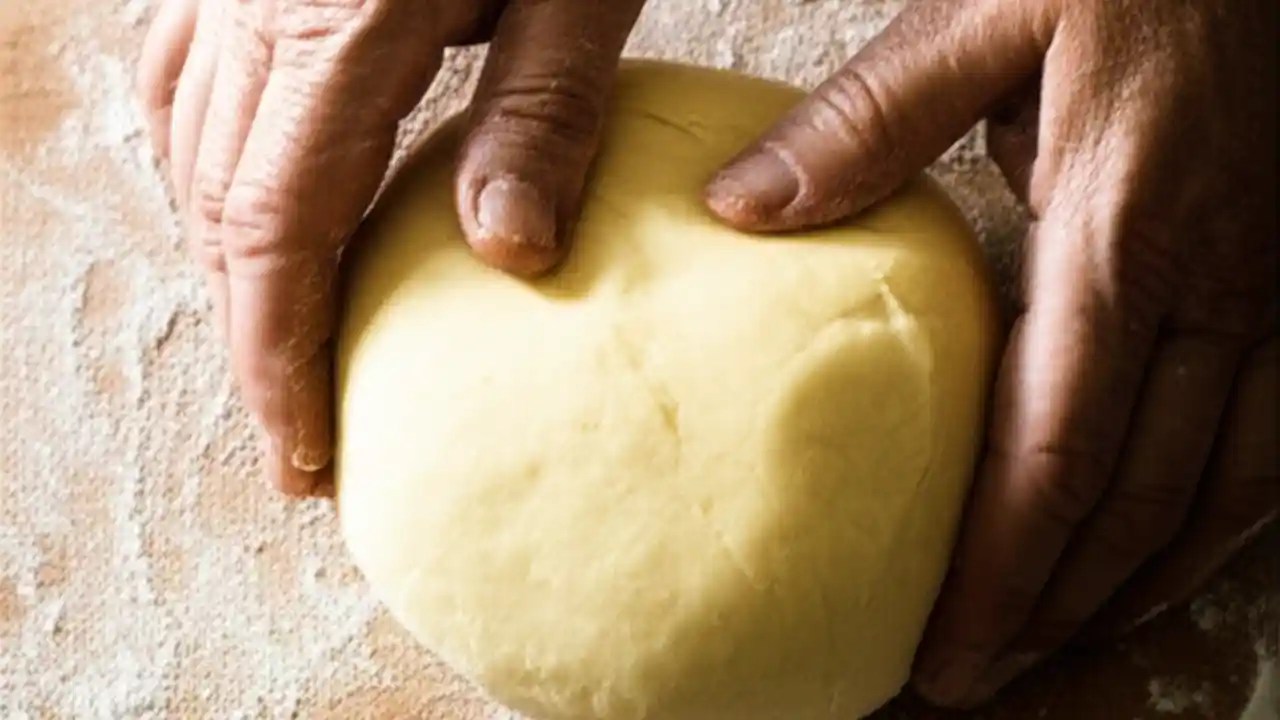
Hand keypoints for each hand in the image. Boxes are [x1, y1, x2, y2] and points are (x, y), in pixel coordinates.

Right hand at [137, 0, 642, 494]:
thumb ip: (543, 113)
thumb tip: (513, 253)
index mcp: (337, 25)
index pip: (279, 227)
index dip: (280, 357)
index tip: (306, 452)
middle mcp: (256, 11)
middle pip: (222, 213)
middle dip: (253, 345)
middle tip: (297, 444)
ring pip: (192, 158)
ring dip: (230, 272)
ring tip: (280, 359)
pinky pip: (184, 87)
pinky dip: (205, 176)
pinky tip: (245, 223)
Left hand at [704, 0, 1276, 706]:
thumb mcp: (989, 12)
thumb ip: (868, 120)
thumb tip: (742, 208)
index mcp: (1123, 234)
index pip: (1056, 451)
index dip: (1002, 571)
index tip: (944, 653)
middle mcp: (1215, 284)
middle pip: (1139, 497)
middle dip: (1058, 605)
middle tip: (982, 674)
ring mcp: (1274, 286)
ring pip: (1225, 488)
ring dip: (1141, 583)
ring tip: (1062, 642)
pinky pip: (1277, 436)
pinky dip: (1223, 519)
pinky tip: (1172, 551)